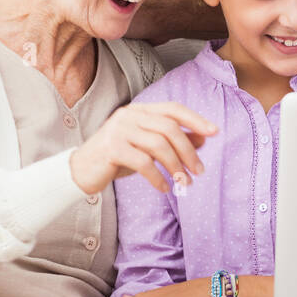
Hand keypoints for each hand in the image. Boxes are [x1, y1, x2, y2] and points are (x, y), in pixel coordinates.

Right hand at [68, 101, 216, 195]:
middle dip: (188, 151)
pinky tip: (164, 188)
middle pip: (169, 128)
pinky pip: (143, 163)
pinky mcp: (111, 148)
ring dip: (176, 166)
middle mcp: (129, 115)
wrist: (81, 171)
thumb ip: (173, 141)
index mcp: (139, 110)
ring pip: (158, 145)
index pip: (173, 109)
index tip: (215, 132)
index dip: (195, 119)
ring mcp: (118, 129)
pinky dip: (158, 177)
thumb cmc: (119, 158)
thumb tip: (203, 138)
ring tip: (184, 182)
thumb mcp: (148, 148)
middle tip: (199, 171)